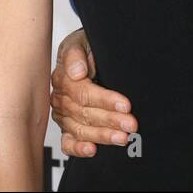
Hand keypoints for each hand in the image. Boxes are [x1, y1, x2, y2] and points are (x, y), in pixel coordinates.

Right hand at [50, 27, 137, 156]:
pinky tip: (92, 150)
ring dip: (102, 136)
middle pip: (85, 113)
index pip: (84, 93)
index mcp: (63, 78)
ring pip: (80, 129)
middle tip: (131, 124)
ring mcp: (63, 115)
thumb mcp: (81, 42)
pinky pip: (68, 142)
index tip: (125, 104)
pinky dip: (78, 148)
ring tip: (122, 138)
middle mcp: (61, 98)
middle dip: (110, 120)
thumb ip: (76, 54)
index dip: (106, 100)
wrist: (88, 52)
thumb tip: (77, 72)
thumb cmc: (86, 48)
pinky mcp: (67, 128)